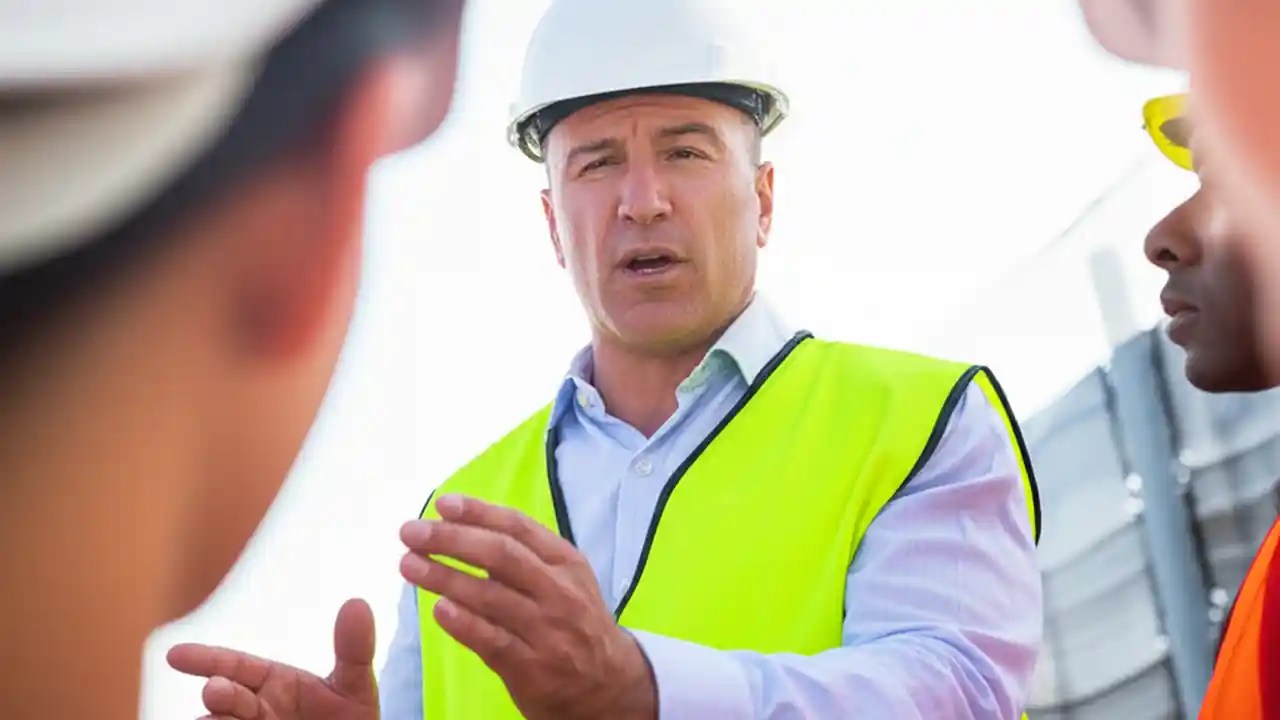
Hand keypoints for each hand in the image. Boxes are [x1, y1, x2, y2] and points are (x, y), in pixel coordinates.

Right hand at [166, 598, 379, 719]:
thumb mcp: (355, 687)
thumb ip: (354, 650)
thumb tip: (358, 603)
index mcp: (274, 685)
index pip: (236, 667)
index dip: (206, 658)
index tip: (175, 654)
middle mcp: (255, 712)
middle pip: (228, 702)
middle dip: (220, 695)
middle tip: (215, 690)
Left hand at [400, 495, 656, 719]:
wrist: (608, 684)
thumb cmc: (574, 621)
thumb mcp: (565, 579)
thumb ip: (525, 555)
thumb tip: (461, 526)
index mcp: (566, 562)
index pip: (518, 527)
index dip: (478, 512)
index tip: (441, 504)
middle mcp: (559, 592)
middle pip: (500, 555)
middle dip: (451, 539)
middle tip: (411, 532)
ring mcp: (546, 630)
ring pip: (490, 596)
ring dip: (444, 577)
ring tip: (408, 564)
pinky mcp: (532, 667)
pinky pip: (492, 640)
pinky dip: (463, 623)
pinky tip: (438, 609)